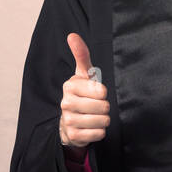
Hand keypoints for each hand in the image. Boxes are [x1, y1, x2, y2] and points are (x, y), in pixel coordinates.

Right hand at [60, 33, 109, 150]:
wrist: (70, 120)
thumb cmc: (82, 93)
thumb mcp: (83, 74)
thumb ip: (82, 55)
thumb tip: (72, 35)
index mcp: (70, 86)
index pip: (101, 91)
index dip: (103, 93)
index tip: (96, 93)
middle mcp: (66, 103)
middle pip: (103, 106)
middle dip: (105, 107)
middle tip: (97, 106)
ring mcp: (68, 120)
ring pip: (102, 121)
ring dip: (104, 120)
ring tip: (95, 116)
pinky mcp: (73, 135)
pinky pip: (98, 134)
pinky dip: (100, 132)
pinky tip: (92, 127)